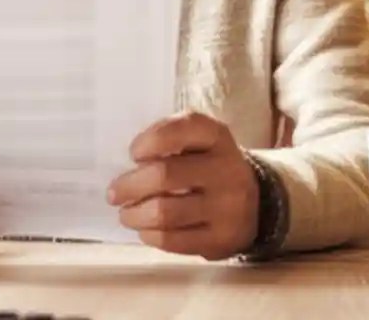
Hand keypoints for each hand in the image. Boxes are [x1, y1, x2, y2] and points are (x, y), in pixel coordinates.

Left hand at [107, 112, 258, 259]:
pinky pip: (174, 240)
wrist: (254, 202)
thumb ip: (166, 141)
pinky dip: (150, 235)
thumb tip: (127, 167)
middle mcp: (226, 169)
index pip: (183, 128)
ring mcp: (227, 207)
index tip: (133, 154)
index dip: (150, 140)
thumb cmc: (207, 165)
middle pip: (165, 175)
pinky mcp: (222, 239)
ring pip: (165, 212)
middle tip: (114, 193)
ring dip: (135, 214)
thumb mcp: (197, 141)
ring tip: (126, 214)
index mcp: (216, 136)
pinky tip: (144, 229)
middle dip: (130, 186)